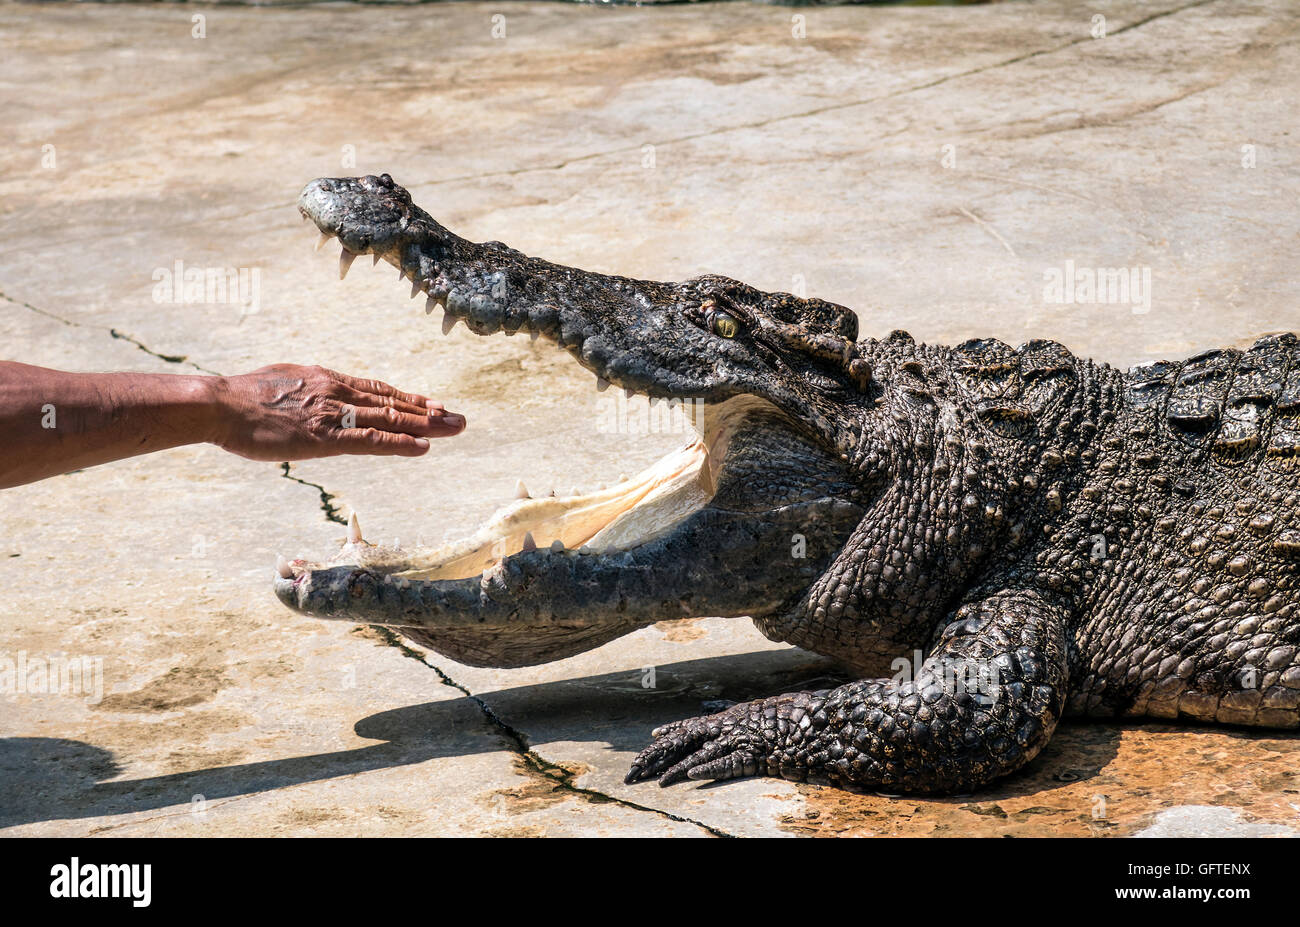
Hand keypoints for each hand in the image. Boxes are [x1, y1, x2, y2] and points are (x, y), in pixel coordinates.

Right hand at [212, 364, 463, 460]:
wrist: (220, 404)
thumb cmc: (241, 399)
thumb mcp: (282, 386)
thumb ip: (305, 393)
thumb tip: (311, 400)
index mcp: (326, 380)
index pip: (377, 389)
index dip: (408, 398)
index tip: (433, 404)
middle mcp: (337, 392)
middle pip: (392, 402)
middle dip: (429, 411)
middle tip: (458, 417)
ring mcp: (333, 414)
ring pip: (390, 419)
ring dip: (427, 425)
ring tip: (455, 428)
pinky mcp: (325, 437)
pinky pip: (371, 440)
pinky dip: (400, 443)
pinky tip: (423, 447)